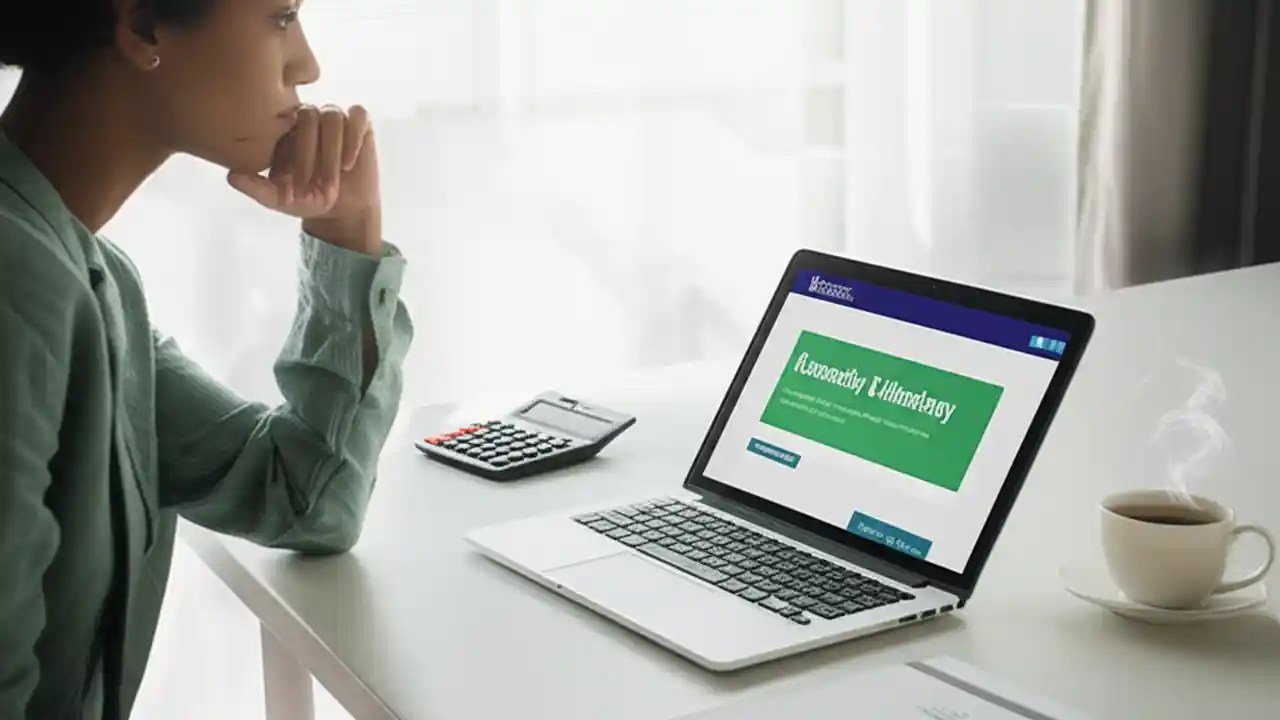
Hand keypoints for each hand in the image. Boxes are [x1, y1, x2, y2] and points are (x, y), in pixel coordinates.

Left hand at [228, 104, 381, 255]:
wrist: (343, 211)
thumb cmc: (307, 200)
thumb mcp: (277, 199)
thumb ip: (255, 187)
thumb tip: (231, 175)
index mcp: (285, 128)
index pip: (282, 120)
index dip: (286, 150)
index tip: (285, 181)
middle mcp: (309, 117)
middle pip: (308, 115)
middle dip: (309, 153)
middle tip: (310, 184)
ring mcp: (335, 118)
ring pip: (332, 116)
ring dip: (331, 151)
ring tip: (332, 180)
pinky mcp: (361, 124)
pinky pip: (358, 116)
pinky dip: (353, 138)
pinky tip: (348, 164)